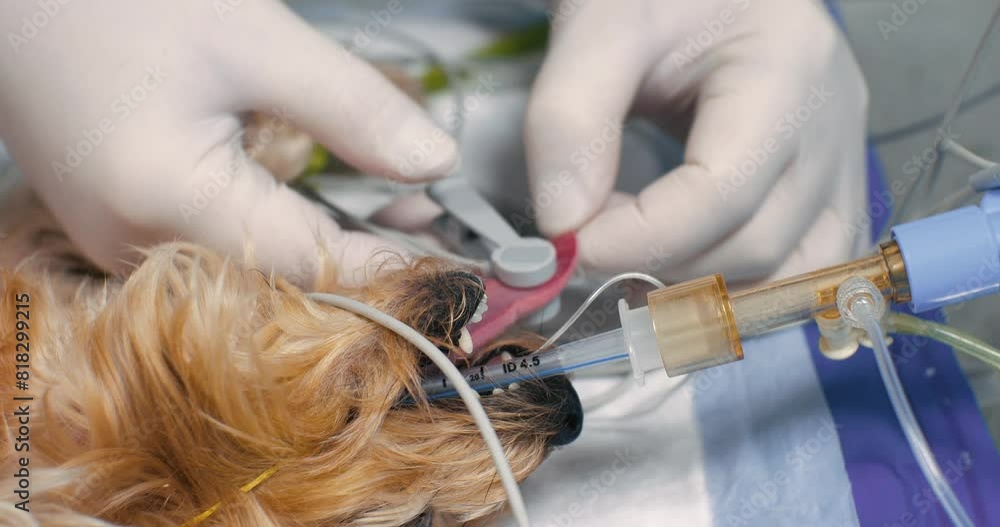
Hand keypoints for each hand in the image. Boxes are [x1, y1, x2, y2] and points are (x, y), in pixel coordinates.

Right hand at [0, 0, 457, 286]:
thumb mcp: (254, 39)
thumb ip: (350, 107)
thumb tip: (435, 162)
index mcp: (167, 200)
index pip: (309, 263)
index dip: (389, 266)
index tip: (456, 265)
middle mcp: (135, 243)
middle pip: (282, 280)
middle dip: (366, 260)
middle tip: (437, 233)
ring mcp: (121, 241)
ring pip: (253, 271)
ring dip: (331, 246)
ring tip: (406, 215)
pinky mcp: (122, 225)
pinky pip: (220, 250)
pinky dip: (284, 231)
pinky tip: (332, 204)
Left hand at [525, 0, 868, 282]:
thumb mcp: (598, 32)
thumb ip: (569, 120)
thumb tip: (565, 227)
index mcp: (785, 69)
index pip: (724, 191)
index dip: (642, 237)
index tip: (572, 245)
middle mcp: (831, 125)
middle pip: (758, 244)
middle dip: (661, 263)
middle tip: (592, 240)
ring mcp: (840, 164)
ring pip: (790, 277)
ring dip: (702, 293)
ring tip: (633, 261)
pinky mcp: (831, 193)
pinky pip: (804, 274)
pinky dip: (739, 294)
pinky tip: (679, 275)